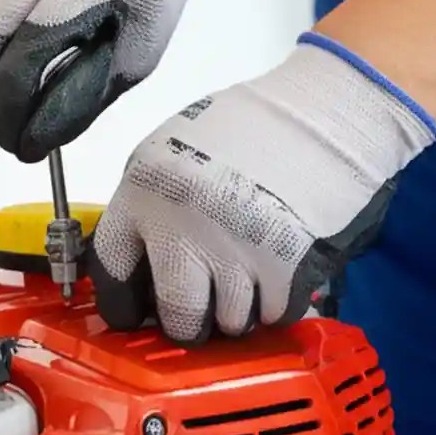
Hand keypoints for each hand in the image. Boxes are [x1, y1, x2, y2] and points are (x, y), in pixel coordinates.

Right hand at [0, 0, 202, 162]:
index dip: (18, 123)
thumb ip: (81, 100)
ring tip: (45, 66)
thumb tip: (34, 143)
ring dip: (4, 81)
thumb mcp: (135, 53)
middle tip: (34, 123)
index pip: (19, 74)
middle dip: (11, 108)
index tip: (25, 151)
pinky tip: (30, 36)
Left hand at [89, 33, 435, 342]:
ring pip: (230, 322)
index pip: (110, 269)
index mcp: (142, 191)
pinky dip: (278, 305)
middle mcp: (180, 225)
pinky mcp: (284, 266)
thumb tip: (143, 266)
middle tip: (203, 313)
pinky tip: (280, 277)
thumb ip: (151, 204)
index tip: (138, 312)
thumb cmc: (249, 128)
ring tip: (248, 283)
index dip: (124, 300)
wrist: (325, 112)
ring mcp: (233, 248)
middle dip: (190, 322)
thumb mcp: (172, 151)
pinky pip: (274, 314)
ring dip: (240, 313)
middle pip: (177, 314)